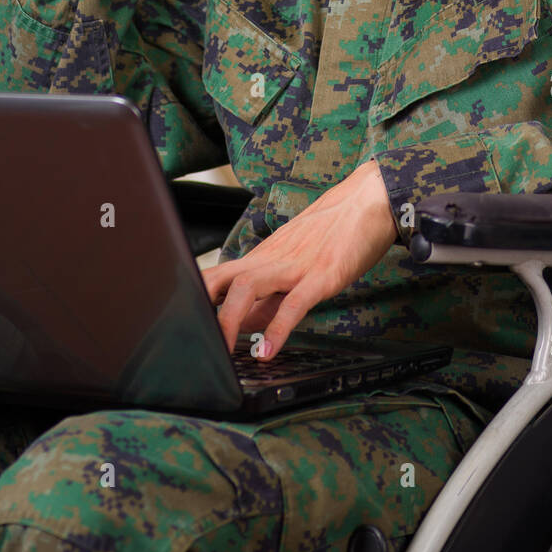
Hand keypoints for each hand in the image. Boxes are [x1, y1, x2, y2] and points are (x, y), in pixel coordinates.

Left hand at [200, 159, 399, 359]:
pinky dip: (278, 329)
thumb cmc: (335, 230)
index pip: (216, 277)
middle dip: (199, 311)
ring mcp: (295, 266)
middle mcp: (271, 259)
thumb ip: (270, 292)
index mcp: (263, 256)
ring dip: (228, 321)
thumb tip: (243, 323)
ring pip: (247, 287)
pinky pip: (294, 304)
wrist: (369, 199)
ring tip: (222, 352)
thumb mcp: (295, 258)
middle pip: (220, 279)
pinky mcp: (321, 275)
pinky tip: (268, 350)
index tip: (182, 326)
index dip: (193, 300)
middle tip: (192, 343)